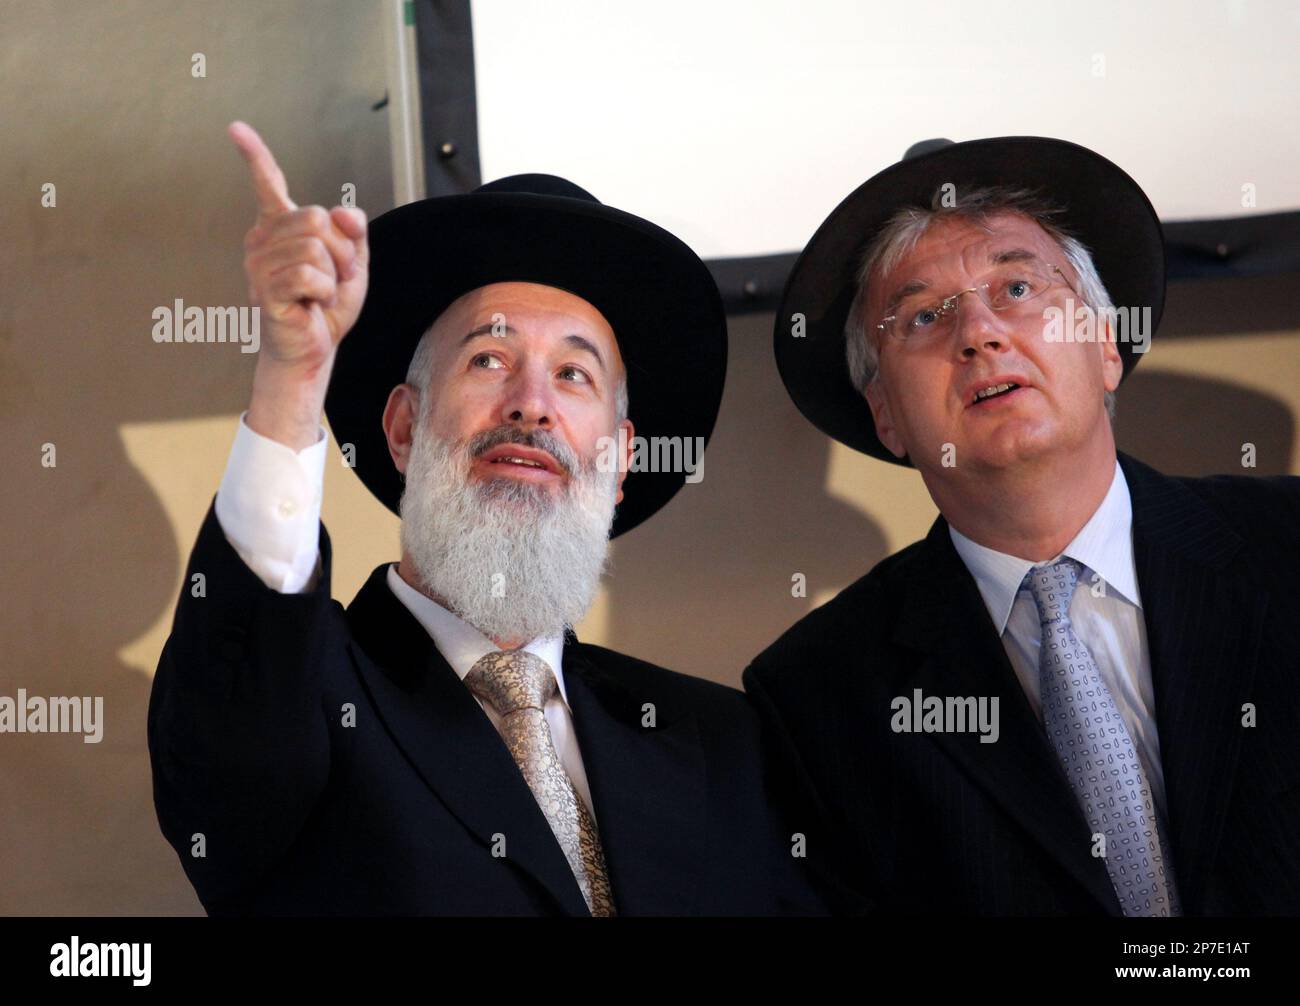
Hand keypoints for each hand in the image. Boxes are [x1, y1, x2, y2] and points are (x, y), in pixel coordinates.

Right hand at [229, 120, 368, 370]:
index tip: (236, 128)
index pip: (268, 184)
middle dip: (341, 250)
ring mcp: (259, 264)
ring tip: (320, 293)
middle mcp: (263, 240)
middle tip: (333, 277)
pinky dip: (323, 291)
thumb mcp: (352, 262)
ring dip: (333, 275)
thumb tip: (344, 211)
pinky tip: (312, 303)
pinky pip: (308, 275)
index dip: (255, 155)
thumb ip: (354, 231)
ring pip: (314, 248)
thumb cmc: (326, 306)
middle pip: (315, 218)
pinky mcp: (265, 289)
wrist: (315, 348)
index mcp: (281, 228)